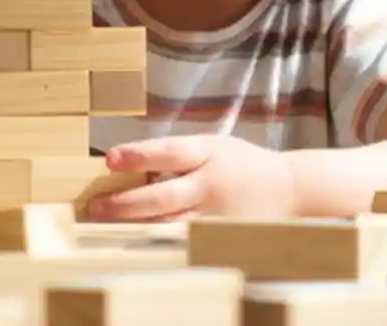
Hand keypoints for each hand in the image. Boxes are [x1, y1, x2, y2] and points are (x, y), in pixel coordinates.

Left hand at [87, 135, 297, 221]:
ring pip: (169, 224)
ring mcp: (215, 215)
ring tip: (106, 223)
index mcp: (210, 153)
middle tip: (96, 206)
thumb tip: (132, 163)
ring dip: (135, 225)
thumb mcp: (215, 146)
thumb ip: (179, 154)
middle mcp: (211, 184)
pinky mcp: (219, 236)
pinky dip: (157, 239)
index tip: (110, 159)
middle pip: (163, 196)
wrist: (290, 190)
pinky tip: (135, 238)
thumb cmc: (242, 164)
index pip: (168, 152)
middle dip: (126, 202)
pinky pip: (182, 240)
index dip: (137, 155)